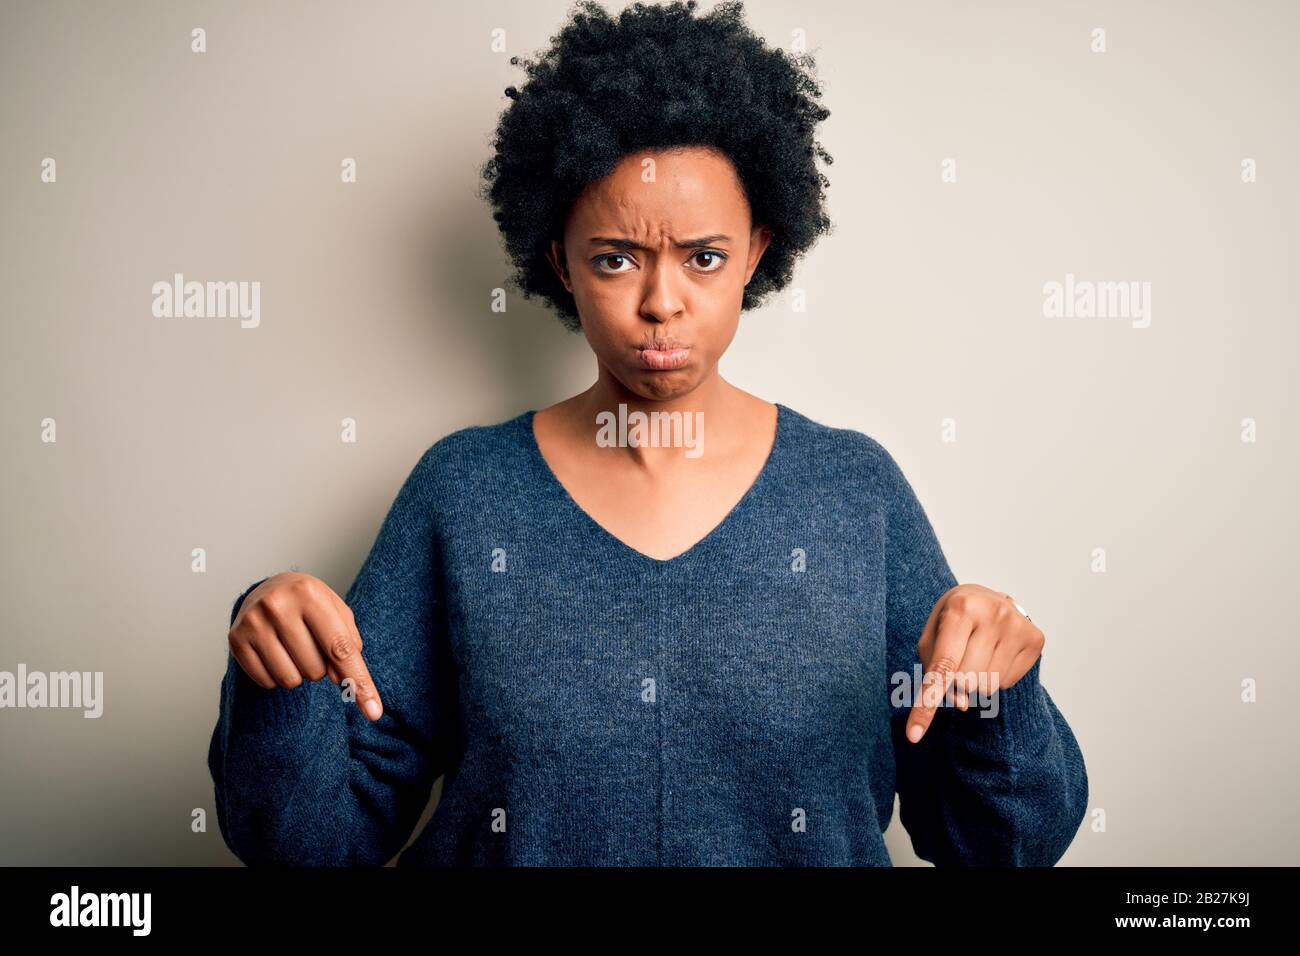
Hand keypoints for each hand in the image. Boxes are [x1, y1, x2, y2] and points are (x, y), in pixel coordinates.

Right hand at [227, 572, 383, 720]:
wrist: (269, 588)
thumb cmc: (312, 605)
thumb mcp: (338, 614)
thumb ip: (348, 645)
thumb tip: (343, 680)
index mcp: (310, 593)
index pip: (340, 648)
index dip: (359, 681)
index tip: (374, 712)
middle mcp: (278, 605)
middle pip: (315, 670)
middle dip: (321, 667)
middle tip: (311, 645)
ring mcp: (253, 622)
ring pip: (290, 680)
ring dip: (299, 674)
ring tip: (294, 649)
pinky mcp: (236, 640)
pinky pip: (266, 682)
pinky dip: (277, 676)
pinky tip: (275, 654)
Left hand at [905, 583, 1043, 743]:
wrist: (988, 598)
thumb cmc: (953, 620)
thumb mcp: (932, 635)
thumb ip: (935, 671)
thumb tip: (963, 704)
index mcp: (961, 607)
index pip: (942, 667)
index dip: (926, 704)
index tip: (912, 736)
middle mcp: (993, 614)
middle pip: (966, 682)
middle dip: (955, 682)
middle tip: (958, 657)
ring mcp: (1018, 626)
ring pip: (987, 687)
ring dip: (975, 681)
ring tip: (976, 653)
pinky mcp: (1035, 639)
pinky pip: (1006, 683)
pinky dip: (994, 677)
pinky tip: (994, 653)